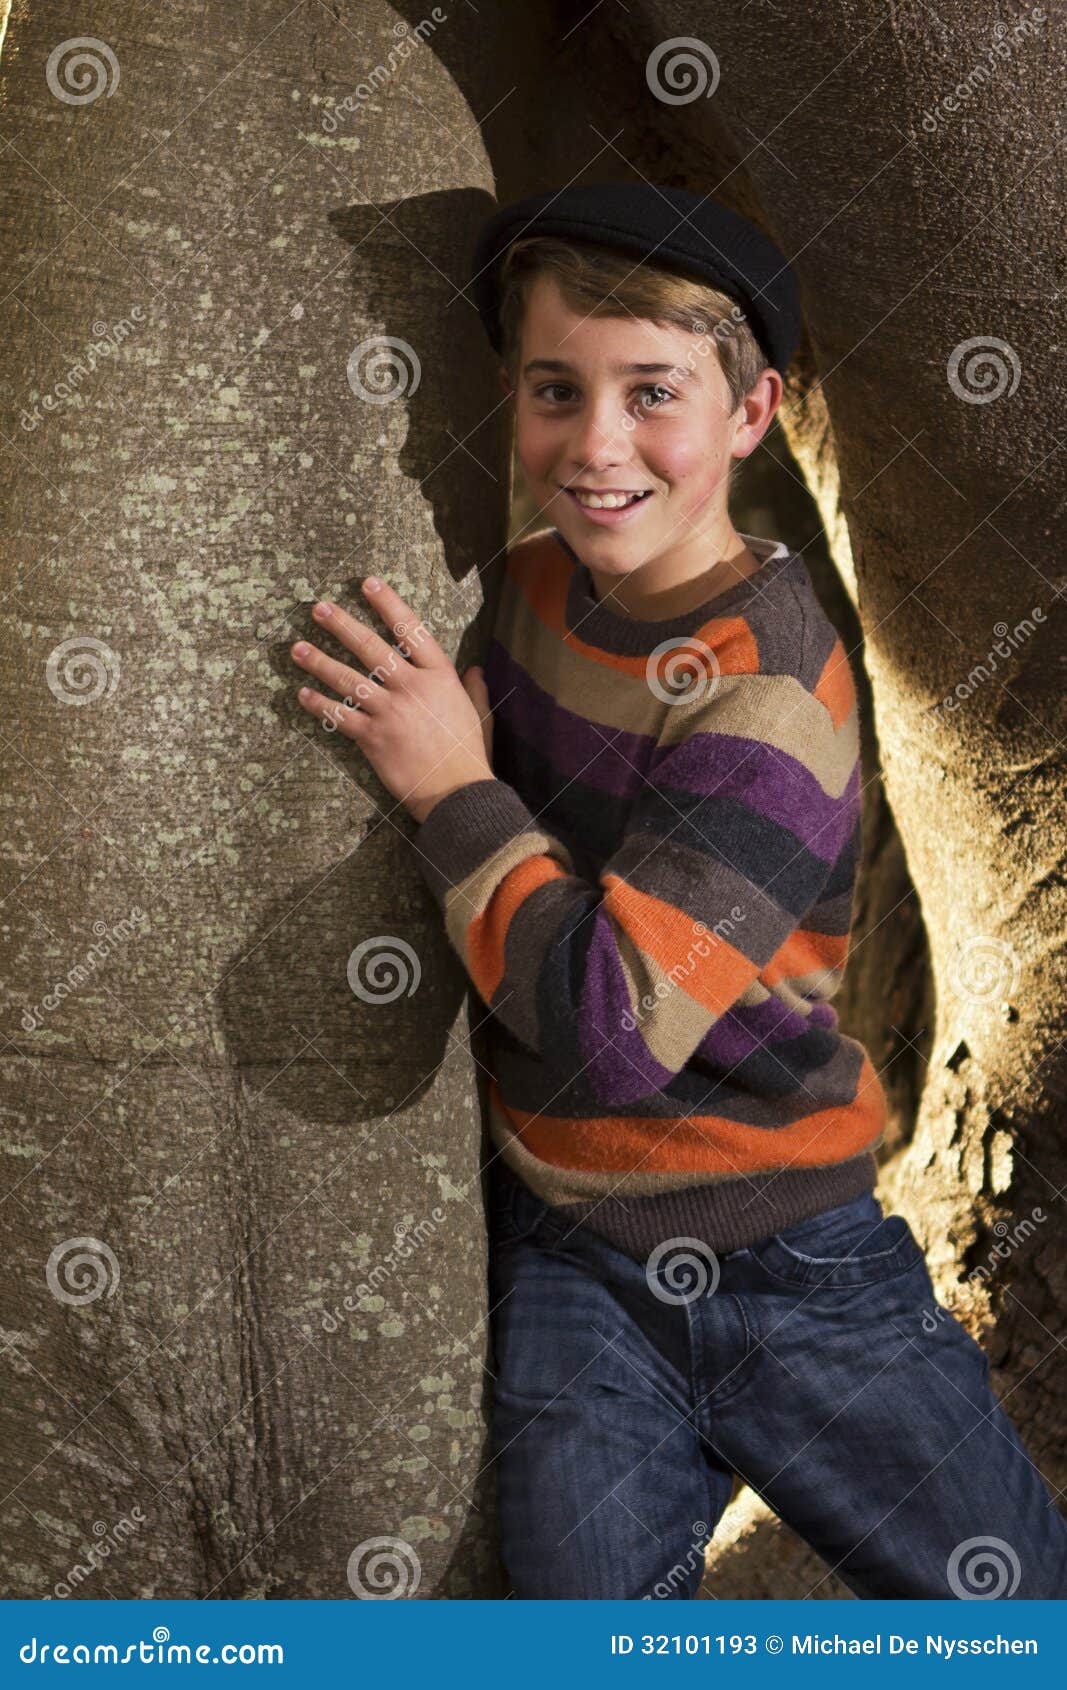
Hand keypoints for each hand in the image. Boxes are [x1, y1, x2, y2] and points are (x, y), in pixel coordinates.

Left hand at [291, 578, 494, 823]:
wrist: (457, 793)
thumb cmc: (469, 754)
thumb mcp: (480, 714)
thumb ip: (474, 688)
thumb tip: (475, 669)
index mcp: (439, 675)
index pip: (410, 629)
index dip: (387, 603)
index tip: (367, 582)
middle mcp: (412, 686)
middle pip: (371, 647)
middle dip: (341, 625)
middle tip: (318, 608)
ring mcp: (390, 711)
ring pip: (348, 678)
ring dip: (319, 662)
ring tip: (297, 648)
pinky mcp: (373, 737)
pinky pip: (339, 715)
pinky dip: (319, 705)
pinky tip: (302, 695)